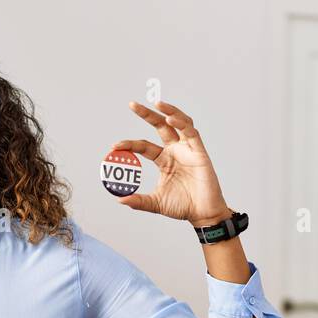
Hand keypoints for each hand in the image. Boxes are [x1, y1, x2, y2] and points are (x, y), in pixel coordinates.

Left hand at [110, 101, 231, 226]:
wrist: (203, 214)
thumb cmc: (183, 206)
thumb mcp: (156, 203)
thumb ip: (139, 201)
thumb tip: (120, 199)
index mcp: (164, 160)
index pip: (144, 146)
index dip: (130, 144)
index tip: (114, 146)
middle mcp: (175, 151)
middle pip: (160, 126)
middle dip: (147, 114)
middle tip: (132, 104)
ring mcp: (188, 150)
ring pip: (178, 123)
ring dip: (168, 111)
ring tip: (156, 104)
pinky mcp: (200, 152)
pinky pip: (191, 133)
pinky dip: (181, 124)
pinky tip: (169, 119)